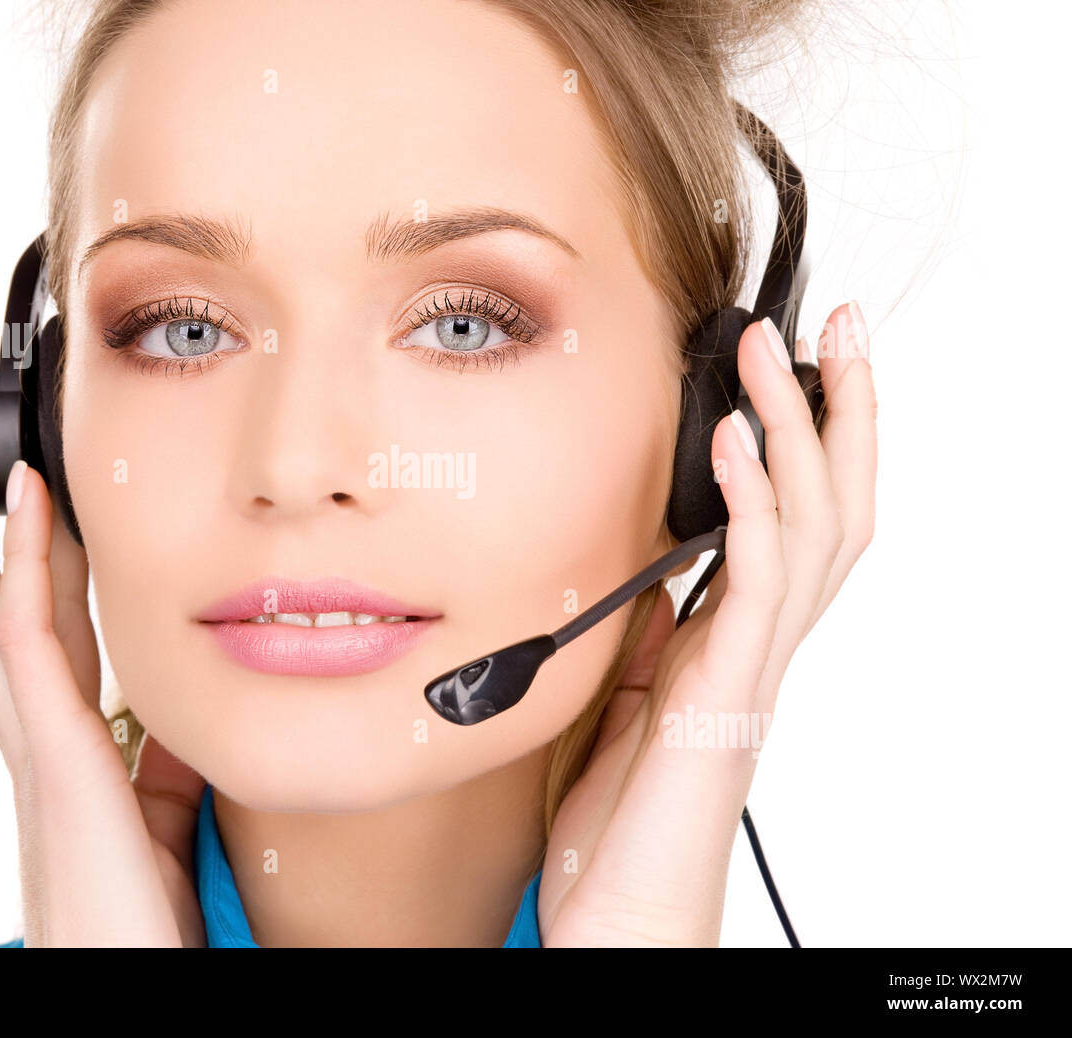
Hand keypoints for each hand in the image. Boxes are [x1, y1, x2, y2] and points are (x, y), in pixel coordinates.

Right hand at [0, 407, 206, 945]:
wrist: (125, 980)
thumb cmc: (138, 918)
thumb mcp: (162, 817)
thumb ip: (160, 762)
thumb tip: (175, 719)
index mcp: (58, 738)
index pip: (27, 624)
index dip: (16, 553)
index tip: (16, 489)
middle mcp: (29, 730)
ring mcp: (32, 738)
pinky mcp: (56, 752)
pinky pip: (29, 639)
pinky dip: (25, 563)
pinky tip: (29, 501)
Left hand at [539, 301, 875, 945]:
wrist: (621, 901)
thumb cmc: (627, 807)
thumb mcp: (632, 688)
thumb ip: (655, 624)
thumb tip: (655, 566)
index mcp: (739, 633)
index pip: (805, 514)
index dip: (820, 436)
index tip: (806, 356)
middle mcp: (764, 641)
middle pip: (838, 503)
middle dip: (844, 407)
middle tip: (839, 323)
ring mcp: (754, 663)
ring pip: (815, 526)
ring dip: (800, 429)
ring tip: (775, 352)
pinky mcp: (728, 688)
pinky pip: (754, 579)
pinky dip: (752, 501)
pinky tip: (735, 442)